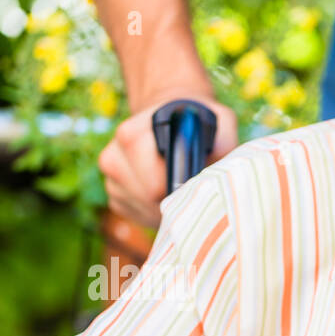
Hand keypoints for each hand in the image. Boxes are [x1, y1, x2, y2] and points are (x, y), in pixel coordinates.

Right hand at [97, 92, 237, 227]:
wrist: (173, 120)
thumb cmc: (199, 125)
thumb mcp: (218, 122)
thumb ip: (223, 141)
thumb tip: (219, 162)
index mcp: (133, 134)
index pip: (152, 181)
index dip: (179, 189)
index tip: (196, 186)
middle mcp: (114, 154)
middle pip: (147, 199)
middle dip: (174, 199)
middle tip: (194, 190)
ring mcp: (111, 176)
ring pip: (144, 209)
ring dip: (167, 207)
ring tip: (182, 189)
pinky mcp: (115, 194)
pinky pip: (138, 215)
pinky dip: (157, 212)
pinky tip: (169, 195)